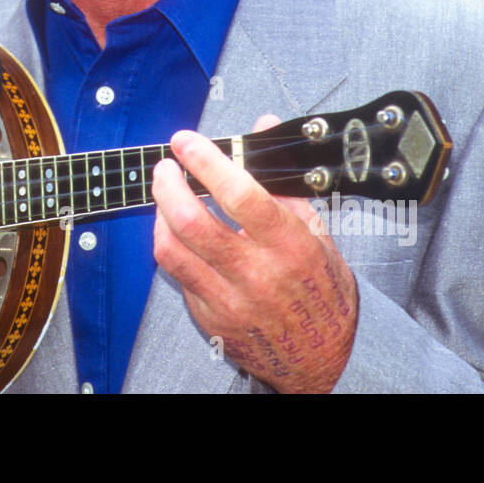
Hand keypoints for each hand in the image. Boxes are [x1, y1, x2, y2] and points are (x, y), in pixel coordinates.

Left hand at [151, 114, 357, 392]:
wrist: (323, 358)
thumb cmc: (322, 291)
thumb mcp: (318, 233)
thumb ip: (283, 180)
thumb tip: (264, 125)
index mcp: (290, 246)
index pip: (240, 193)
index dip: (206, 161)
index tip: (187, 141)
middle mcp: (258, 274)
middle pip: (193, 221)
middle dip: (168, 184)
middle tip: (166, 166)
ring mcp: (230, 299)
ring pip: (173, 248)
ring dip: (160, 212)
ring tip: (165, 194)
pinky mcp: (211, 318)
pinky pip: (176, 273)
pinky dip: (168, 242)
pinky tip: (173, 228)